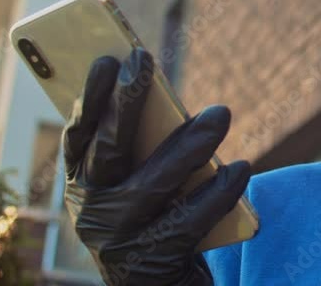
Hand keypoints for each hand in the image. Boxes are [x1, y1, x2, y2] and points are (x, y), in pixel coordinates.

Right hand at [61, 47, 250, 284]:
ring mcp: (120, 238)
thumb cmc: (154, 221)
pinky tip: (241, 169)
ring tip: (220, 114)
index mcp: (82, 186)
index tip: (107, 60)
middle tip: (143, 61)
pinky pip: (190, 220)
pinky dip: (219, 192)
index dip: (89, 98)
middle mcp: (92, 211)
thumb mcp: (138, 184)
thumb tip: (168, 99)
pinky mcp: (154, 260)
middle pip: (108, 150)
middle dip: (125, 103)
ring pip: (155, 183)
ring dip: (190, 146)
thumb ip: (143, 149)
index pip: (79, 137)